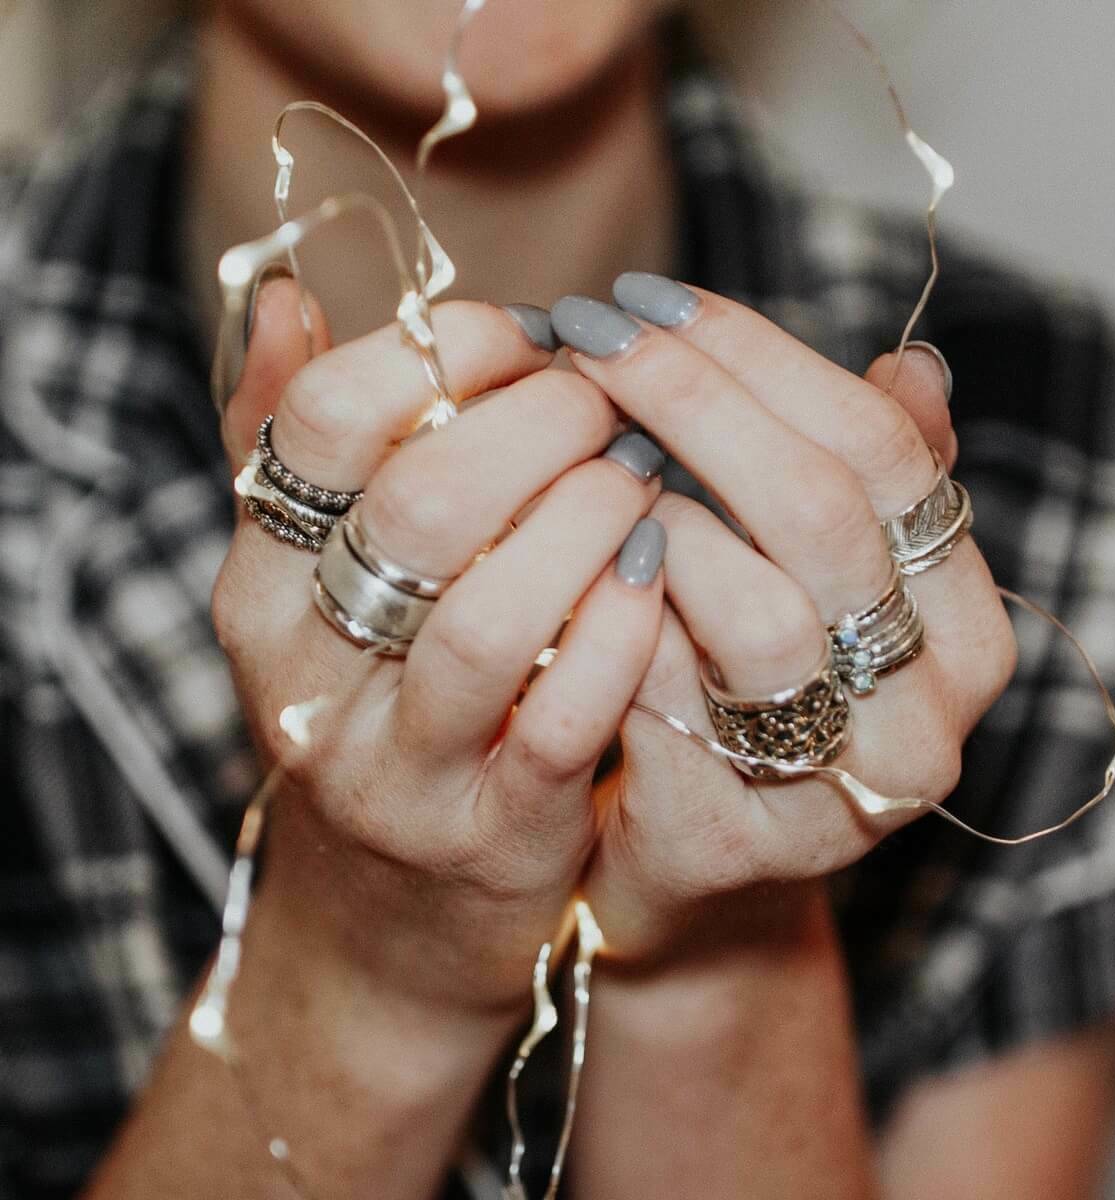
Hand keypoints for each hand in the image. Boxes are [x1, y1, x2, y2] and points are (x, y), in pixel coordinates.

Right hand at [214, 281, 665, 1015]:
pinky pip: (565, 719)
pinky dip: (622, 632)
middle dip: (541, 425)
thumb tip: (286, 294)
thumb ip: (293, 445)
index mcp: (257, 584)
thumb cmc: (373, 707)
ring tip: (643, 475)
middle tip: (611, 400)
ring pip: (493, 618)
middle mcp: (304, 675)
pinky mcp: (490, 834)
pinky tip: (658, 574)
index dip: (444, 352)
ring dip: (590, 521)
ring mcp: (396, 767)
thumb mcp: (311, 585)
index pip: (323, 422)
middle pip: (421, 506)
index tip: (530, 334)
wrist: (387, 916)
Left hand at [549, 279, 1016, 961]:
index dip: (757, 357)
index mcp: (965, 618)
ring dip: (653, 518)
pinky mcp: (735, 842)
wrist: (701, 856)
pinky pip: (660, 704)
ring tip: (579, 460)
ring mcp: (844, 789)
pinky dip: (605, 621)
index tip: (648, 298)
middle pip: (821, 511)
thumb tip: (913, 363)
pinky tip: (553, 560)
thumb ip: (865, 481)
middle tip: (590, 339)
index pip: (881, 446)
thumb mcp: (817, 580)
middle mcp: (932, 708)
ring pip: (757, 614)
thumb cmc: (752, 688)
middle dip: (689, 403)